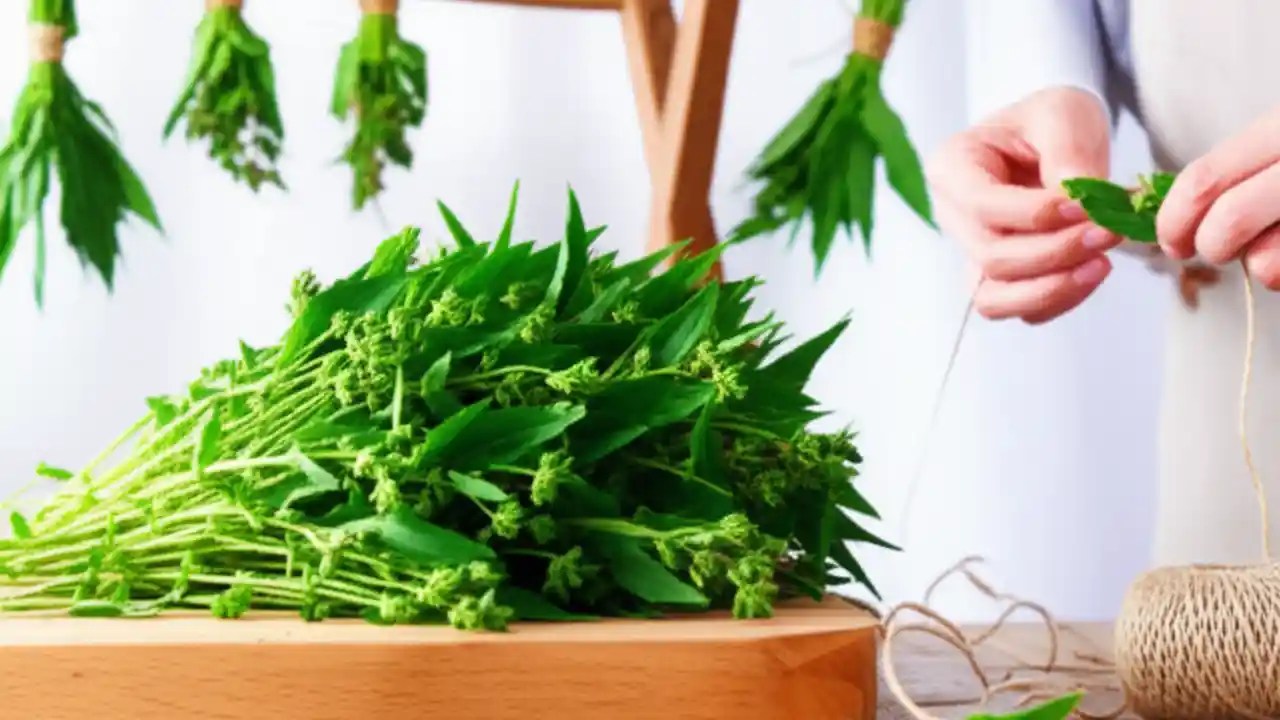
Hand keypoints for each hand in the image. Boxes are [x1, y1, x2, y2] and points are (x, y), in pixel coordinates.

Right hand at [928, 87, 1119, 322]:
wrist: (1057, 139)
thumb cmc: (1051, 120)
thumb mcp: (1063, 114)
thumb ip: (1068, 155)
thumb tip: (1079, 209)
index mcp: (952, 167)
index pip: (983, 205)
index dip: (1036, 215)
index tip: (1087, 207)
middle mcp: (952, 216)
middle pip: (991, 257)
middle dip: (1054, 253)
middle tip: (1109, 232)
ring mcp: (972, 252)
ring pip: (996, 297)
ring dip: (1053, 288)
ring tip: (1101, 264)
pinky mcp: (1001, 278)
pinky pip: (1021, 309)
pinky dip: (1059, 299)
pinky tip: (1093, 270)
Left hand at [1157, 108, 1279, 287]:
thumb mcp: (1275, 142)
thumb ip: (1232, 172)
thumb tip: (1168, 216)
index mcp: (1276, 130)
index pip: (1201, 181)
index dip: (1173, 221)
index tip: (1171, 241)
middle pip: (1227, 222)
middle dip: (1209, 247)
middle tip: (1215, 248)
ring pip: (1263, 263)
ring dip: (1257, 266)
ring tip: (1270, 246)